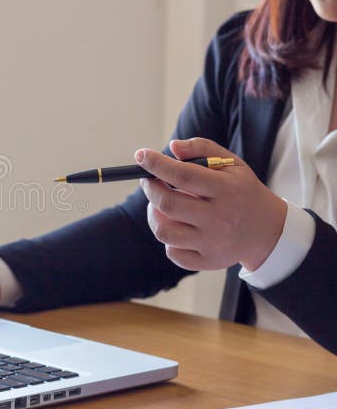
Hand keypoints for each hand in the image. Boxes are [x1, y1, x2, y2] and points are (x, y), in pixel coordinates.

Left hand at [136, 137, 285, 270]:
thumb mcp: (232, 164)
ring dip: (154, 214)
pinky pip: (173, 253)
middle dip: (151, 189)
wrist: (268, 230)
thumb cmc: (242, 192)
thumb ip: (202, 149)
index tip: (141, 156)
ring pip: (164, 232)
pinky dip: (168, 239)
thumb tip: (173, 147)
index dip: (157, 164)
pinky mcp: (209, 261)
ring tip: (160, 205)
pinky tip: (177, 227)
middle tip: (149, 181)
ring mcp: (213, 243)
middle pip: (168, 204)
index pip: (183, 175)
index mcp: (226, 190)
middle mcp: (219, 218)